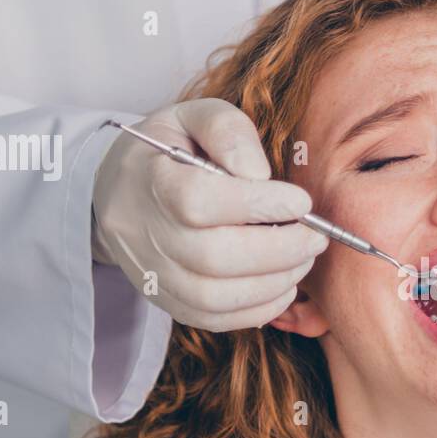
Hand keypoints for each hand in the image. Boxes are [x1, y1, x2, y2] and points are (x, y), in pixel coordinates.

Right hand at [91, 98, 328, 330]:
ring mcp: (153, 275)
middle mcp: (145, 234)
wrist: (120, 192)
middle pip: (213, 257)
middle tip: (315, 237)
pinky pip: (214, 319)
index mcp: (150, 180)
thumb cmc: (170, 150)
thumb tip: (260, 175)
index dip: (258, 205)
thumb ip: (228, 132)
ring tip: (304, 259)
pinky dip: (258, 309)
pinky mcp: (167, 301)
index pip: (198, 202)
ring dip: (274, 283)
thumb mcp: (193, 117)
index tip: (301, 201)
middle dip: (280, 250)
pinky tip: (284, 284)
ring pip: (216, 297)